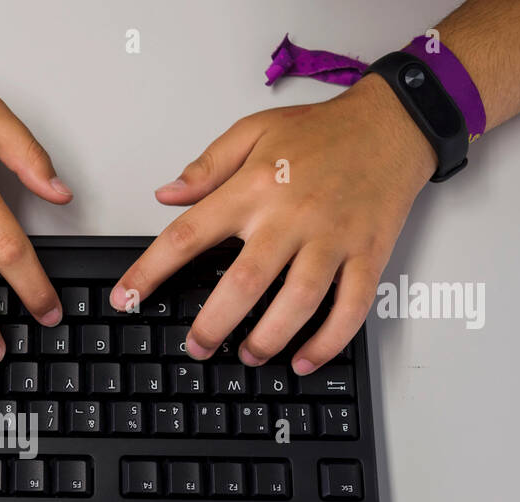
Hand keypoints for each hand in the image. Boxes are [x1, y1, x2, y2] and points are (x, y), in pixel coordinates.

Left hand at [112, 74, 436, 373]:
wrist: (394, 122)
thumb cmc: (321, 131)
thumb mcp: (254, 131)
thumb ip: (207, 166)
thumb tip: (165, 195)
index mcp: (254, 188)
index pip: (189, 235)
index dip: (150, 270)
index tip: (125, 298)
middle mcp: (291, 217)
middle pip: (244, 283)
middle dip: (213, 324)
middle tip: (197, 348)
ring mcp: (332, 238)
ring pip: (298, 301)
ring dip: (270, 338)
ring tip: (249, 357)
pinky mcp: (369, 254)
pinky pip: (350, 307)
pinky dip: (328, 341)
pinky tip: (305, 360)